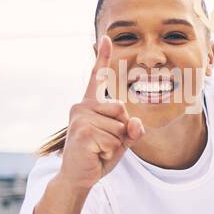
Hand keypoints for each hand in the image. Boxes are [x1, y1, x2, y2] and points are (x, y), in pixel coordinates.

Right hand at [58, 36, 145, 191]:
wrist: (78, 177)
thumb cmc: (98, 155)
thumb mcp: (121, 141)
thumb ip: (132, 130)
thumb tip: (136, 122)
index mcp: (90, 105)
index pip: (98, 79)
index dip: (103, 58)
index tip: (107, 37)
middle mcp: (82, 106)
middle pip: (122, 110)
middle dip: (122, 131)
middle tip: (104, 143)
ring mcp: (81, 118)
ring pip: (121, 127)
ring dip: (117, 144)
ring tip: (99, 150)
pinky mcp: (83, 132)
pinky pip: (115, 140)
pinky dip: (111, 152)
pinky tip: (96, 155)